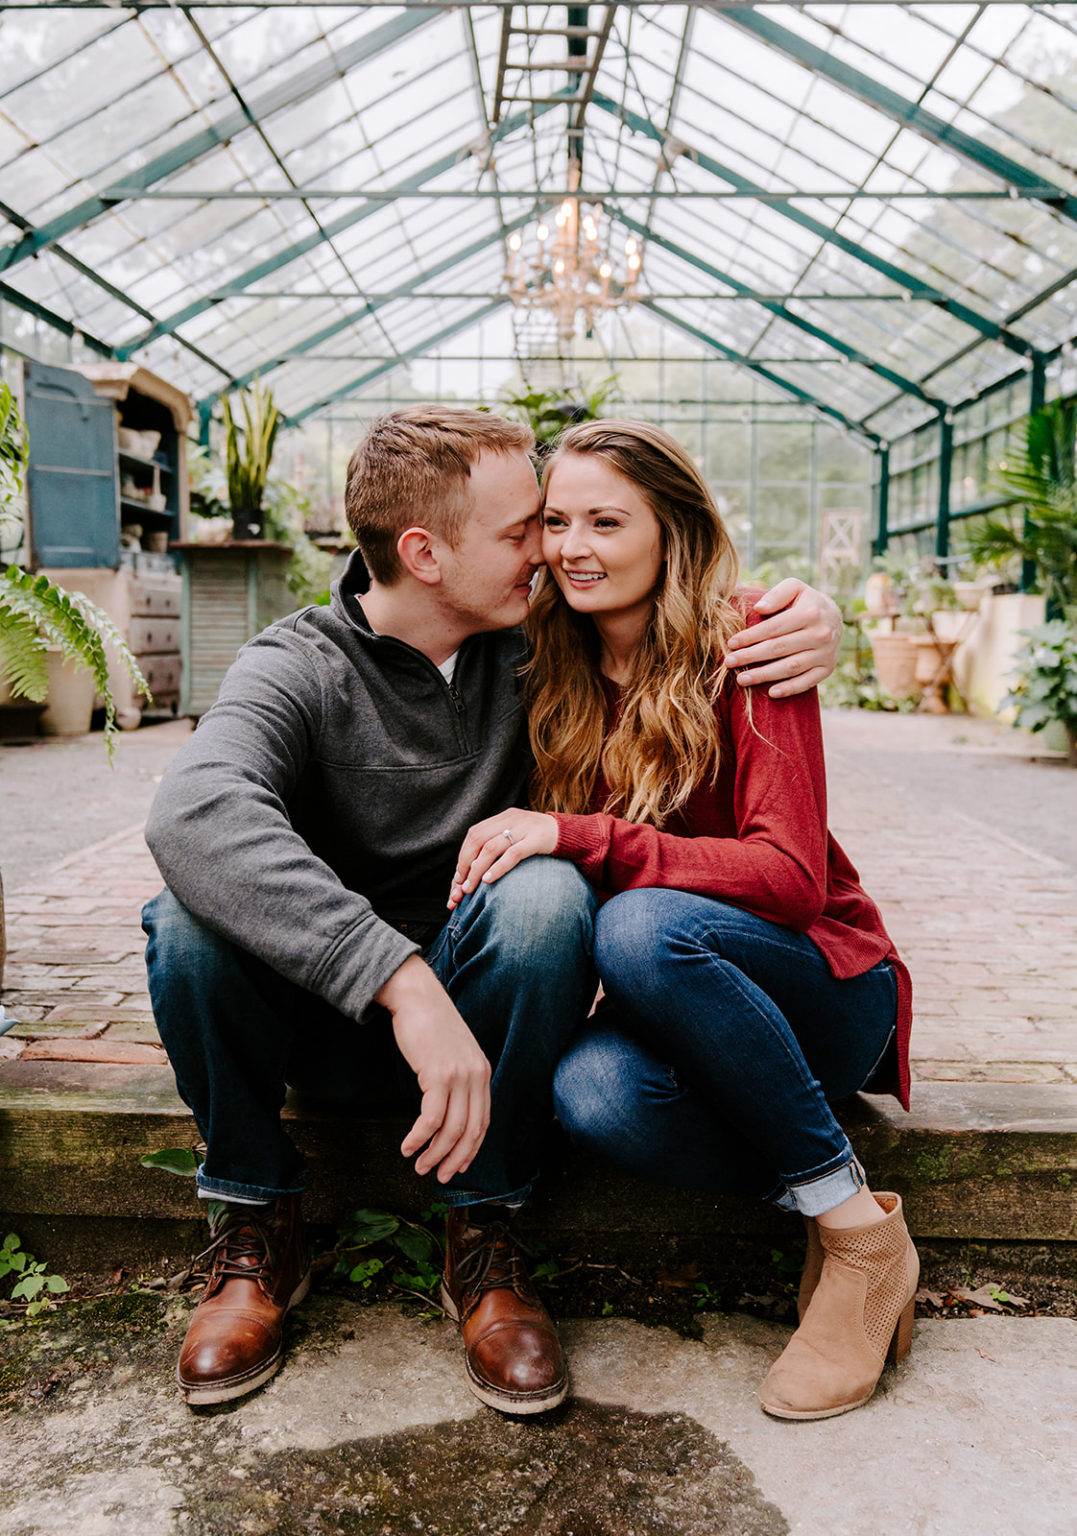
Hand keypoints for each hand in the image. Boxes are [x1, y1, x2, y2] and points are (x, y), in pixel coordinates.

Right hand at [375, 956, 490, 1182]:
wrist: (418, 997)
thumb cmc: (430, 1025)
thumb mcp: (453, 1053)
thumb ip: (457, 1078)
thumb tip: (447, 1112)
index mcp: (482, 1073)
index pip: (482, 1121)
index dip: (470, 1149)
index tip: (458, 1166)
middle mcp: (476, 1076)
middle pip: (471, 1131)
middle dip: (455, 1159)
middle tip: (439, 1176)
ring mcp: (459, 1076)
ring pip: (451, 1130)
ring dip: (435, 1154)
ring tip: (420, 1166)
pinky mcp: (438, 1074)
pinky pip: (431, 1118)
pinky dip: (419, 1137)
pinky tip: (407, 1147)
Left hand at [449, 807, 558, 909]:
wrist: (571, 834)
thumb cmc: (541, 840)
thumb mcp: (518, 835)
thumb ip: (499, 843)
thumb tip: (475, 867)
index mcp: (504, 817)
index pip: (474, 834)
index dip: (463, 856)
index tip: (458, 877)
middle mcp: (511, 818)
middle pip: (478, 839)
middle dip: (465, 864)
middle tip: (460, 885)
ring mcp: (524, 828)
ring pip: (491, 847)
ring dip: (477, 869)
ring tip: (470, 887)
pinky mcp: (536, 840)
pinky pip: (513, 854)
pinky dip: (497, 868)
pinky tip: (488, 880)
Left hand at [725, 578, 841, 696]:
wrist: (835, 618)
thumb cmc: (806, 602)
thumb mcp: (795, 588)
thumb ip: (777, 594)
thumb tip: (758, 608)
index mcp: (810, 613)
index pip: (774, 628)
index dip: (750, 637)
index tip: (731, 643)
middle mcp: (820, 634)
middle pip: (778, 649)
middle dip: (751, 656)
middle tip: (729, 662)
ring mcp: (826, 653)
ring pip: (790, 667)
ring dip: (764, 675)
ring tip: (741, 679)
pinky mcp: (828, 668)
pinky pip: (807, 682)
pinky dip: (789, 689)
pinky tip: (771, 693)